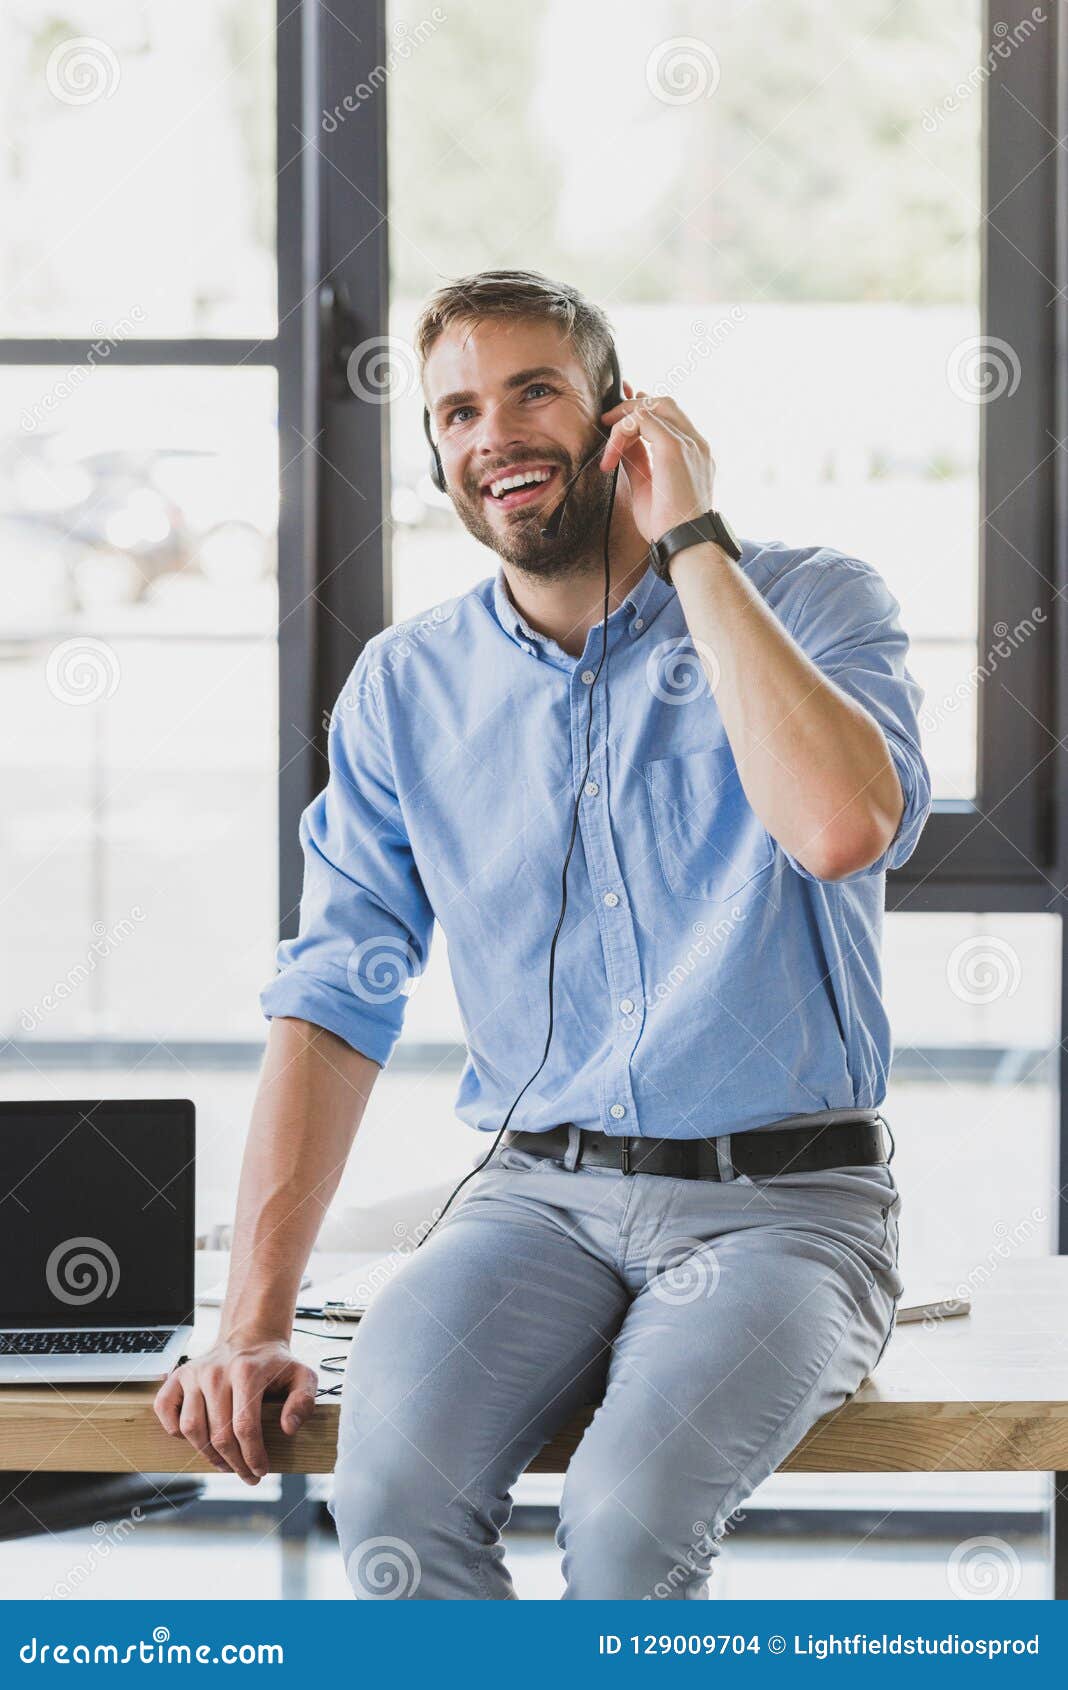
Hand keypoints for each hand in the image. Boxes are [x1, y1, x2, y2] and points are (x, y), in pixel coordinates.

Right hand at [153, 1337, 317, 1485]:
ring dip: (208, 1454)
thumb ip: (303, 1401)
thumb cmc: (275, 1364)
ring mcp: (194, 1373)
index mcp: (246, 1371)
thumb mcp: (303, 1376)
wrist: (251, 1337)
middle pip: (219, 1434)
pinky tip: (198, 1437)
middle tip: (247, 1475)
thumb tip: (288, 1428)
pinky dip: (175, 1429)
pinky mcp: (177, 1377)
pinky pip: (166, 1411)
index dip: (252, 1456)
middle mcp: (216, 1371)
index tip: (261, 1471)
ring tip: (226, 1462)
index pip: (245, 1427)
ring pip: (191, 1428)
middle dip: (235, 1463)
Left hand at [600, 390, 715, 544]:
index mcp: (695, 453)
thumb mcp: (647, 487)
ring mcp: (689, 443)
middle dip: (632, 405)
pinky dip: (622, 432)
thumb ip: (637, 462)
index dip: (644, 409)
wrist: (685, 545)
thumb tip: (621, 445)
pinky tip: (612, 454)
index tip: (619, 416)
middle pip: (664, 404)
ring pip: (652, 407)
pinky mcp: (674, 448)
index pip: (670, 417)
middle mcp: (697, 444)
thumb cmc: (668, 527)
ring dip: (624, 419)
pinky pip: (642, 421)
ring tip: (607, 437)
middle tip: (607, 419)